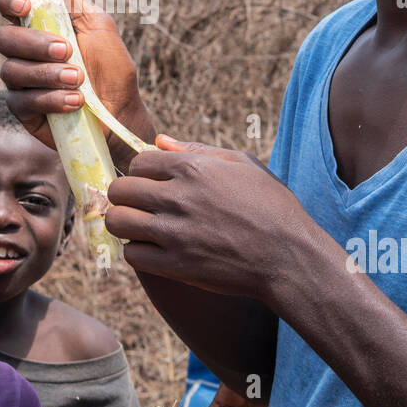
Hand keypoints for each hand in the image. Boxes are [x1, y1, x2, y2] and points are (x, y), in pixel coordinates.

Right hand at [0, 0, 155, 166]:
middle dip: (34, 44)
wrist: (122, 113)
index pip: (5, 3)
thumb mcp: (97, 26)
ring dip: (48, 74)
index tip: (26, 6)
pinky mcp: (23, 111)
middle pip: (3, 38)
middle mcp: (23, 51)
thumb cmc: (112, 67)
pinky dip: (49, 99)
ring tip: (79, 80)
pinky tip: (74, 101)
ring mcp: (20, 82)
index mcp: (38, 25)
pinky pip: (21, 101)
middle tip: (67, 51)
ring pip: (11, 71)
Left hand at [104, 135, 313, 301]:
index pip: (138, 161)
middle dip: (125, 195)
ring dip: (125, 223)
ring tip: (140, 227)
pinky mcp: (176, 265)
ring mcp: (175, 233)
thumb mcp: (243, 164)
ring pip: (118, 221)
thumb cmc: (271, 206)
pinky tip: (153, 250)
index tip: (152, 183)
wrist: (289, 257)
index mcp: (195, 168)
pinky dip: (137, 252)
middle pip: (120, 189)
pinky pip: (132, 255)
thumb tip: (160, 140)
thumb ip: (198, 150)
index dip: (142, 172)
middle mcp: (179, 197)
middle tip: (140, 204)